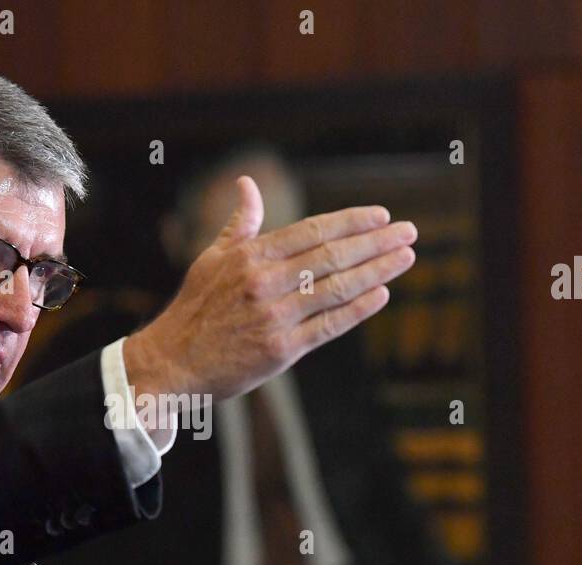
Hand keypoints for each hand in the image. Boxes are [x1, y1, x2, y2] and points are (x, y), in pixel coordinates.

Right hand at [125, 175, 415, 404]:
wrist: (172, 363)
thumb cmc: (194, 310)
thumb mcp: (211, 259)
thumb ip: (240, 224)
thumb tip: (247, 184)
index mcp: (250, 256)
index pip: (313, 231)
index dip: (351, 222)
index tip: (381, 216)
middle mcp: (265, 283)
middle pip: (332, 256)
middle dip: (376, 242)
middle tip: (409, 232)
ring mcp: (275, 317)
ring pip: (337, 289)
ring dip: (377, 271)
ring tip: (406, 258)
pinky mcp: (281, 350)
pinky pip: (329, 326)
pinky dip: (358, 309)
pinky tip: (382, 294)